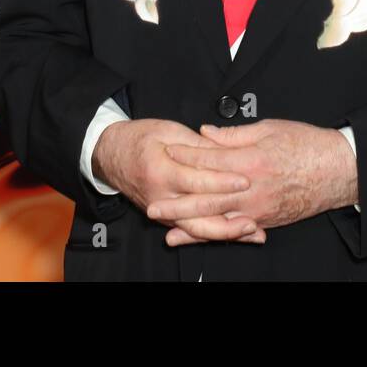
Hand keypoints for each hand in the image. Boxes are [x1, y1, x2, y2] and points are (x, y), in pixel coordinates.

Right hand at [92, 118, 265, 243]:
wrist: (111, 155)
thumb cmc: (139, 139)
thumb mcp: (167, 131)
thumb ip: (196, 144)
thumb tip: (223, 150)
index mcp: (161, 170)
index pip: (197, 180)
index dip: (223, 181)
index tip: (245, 180)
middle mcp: (160, 196)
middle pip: (199, 212)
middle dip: (230, 214)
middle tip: (256, 213)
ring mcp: (162, 211)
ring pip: (197, 228)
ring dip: (226, 232)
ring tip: (252, 231)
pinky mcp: (166, 218)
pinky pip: (192, 230)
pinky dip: (214, 235)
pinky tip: (235, 235)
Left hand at [149, 119, 358, 245]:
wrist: (339, 169)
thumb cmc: (307, 144)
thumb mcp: (270, 128)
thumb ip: (234, 134)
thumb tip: (205, 133)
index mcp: (250, 160)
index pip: (209, 159)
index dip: (185, 155)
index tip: (166, 151)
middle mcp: (252, 188)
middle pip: (206, 197)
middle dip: (177, 201)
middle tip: (152, 204)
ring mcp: (259, 208)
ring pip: (218, 220)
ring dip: (190, 225)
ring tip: (166, 228)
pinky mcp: (266, 220)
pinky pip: (235, 230)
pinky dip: (215, 235)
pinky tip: (199, 237)